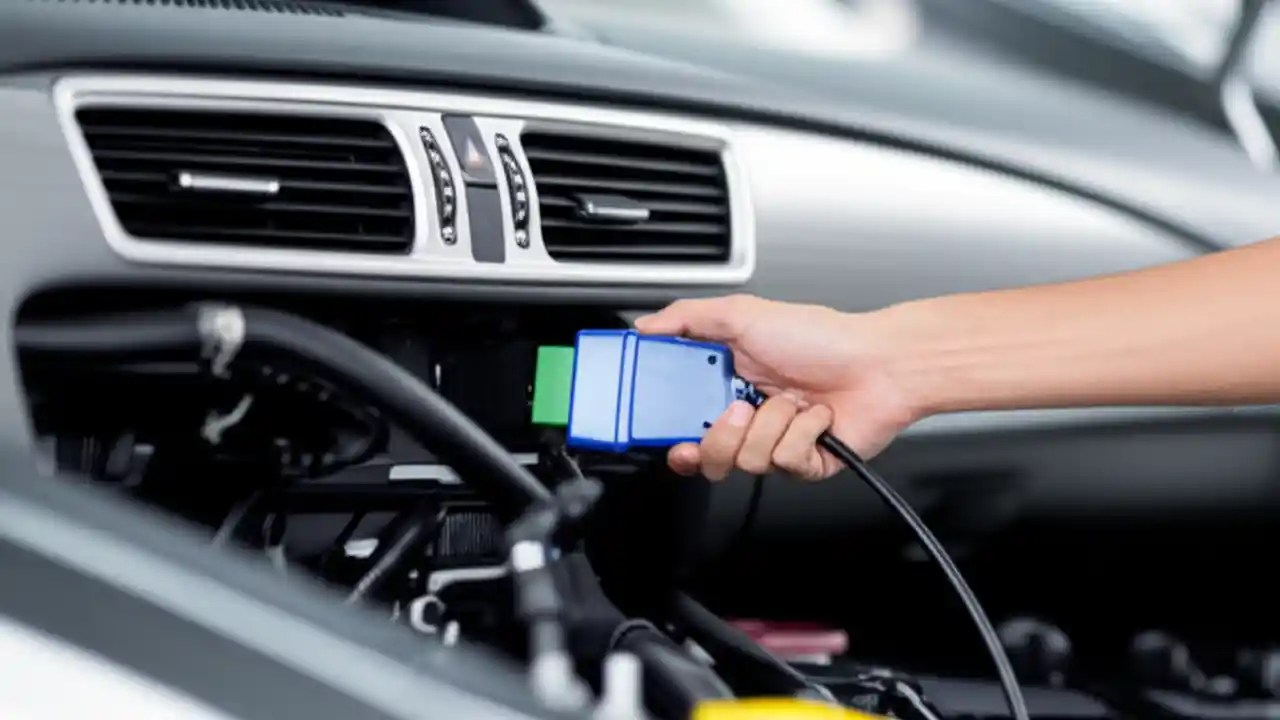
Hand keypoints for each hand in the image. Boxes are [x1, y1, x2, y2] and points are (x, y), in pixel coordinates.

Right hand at [634, 294, 918, 480]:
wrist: (880, 364)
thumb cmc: (823, 337)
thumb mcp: (744, 314)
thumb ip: (688, 317)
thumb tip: (647, 324)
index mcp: (727, 381)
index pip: (682, 422)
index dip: (672, 436)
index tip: (673, 435)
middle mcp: (749, 415)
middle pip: (708, 454)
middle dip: (723, 436)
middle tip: (741, 408)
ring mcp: (776, 442)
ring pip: (746, 461)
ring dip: (771, 426)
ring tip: (792, 402)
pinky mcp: (804, 463)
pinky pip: (784, 464)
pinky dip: (802, 436)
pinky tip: (816, 416)